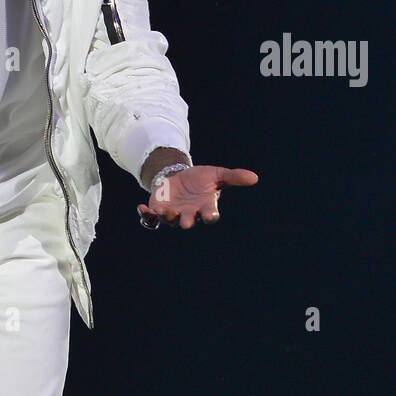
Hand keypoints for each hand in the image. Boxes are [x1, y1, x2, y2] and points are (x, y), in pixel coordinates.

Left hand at [137, 166, 258, 229]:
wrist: (179, 177)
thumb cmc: (201, 179)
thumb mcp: (217, 174)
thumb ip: (234, 177)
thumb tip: (254, 177)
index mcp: (205, 207)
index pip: (210, 215)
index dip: (210, 216)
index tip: (211, 214)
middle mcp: (189, 214)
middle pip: (187, 221)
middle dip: (185, 221)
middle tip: (185, 221)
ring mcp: (173, 213)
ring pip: (168, 220)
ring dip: (166, 216)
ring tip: (163, 210)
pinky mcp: (158, 210)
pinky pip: (150, 218)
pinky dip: (145, 215)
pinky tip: (141, 207)